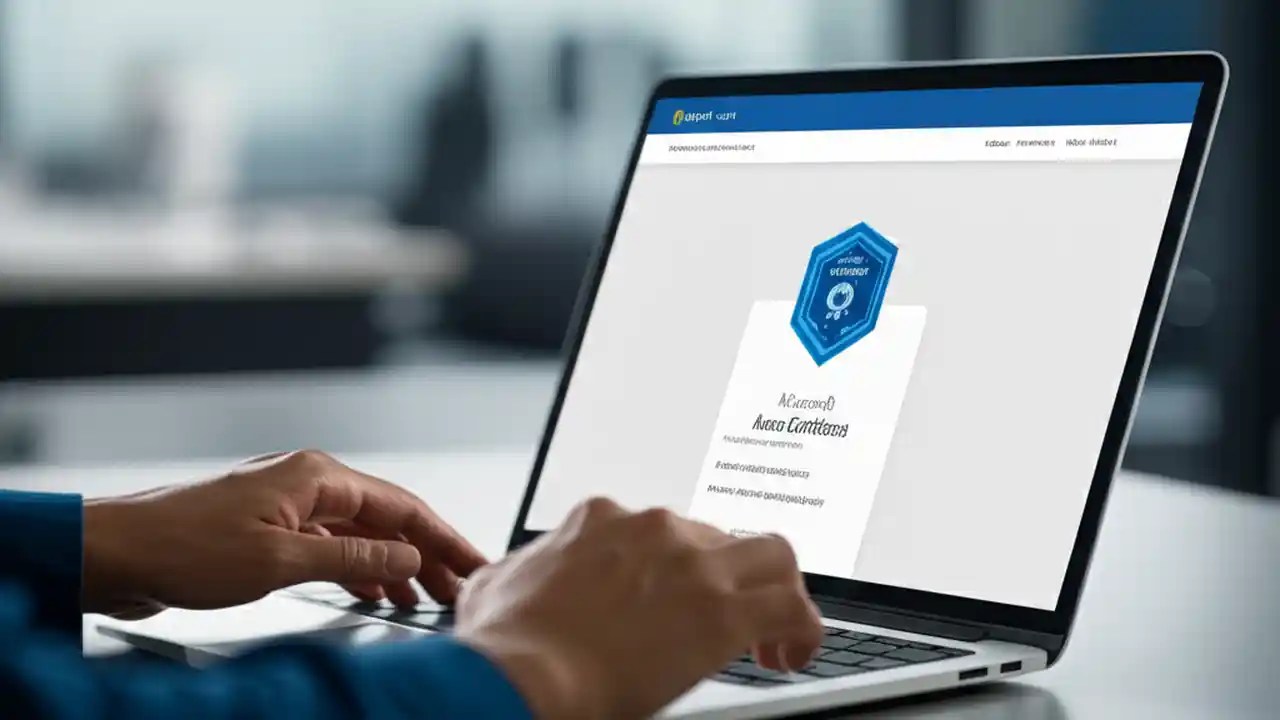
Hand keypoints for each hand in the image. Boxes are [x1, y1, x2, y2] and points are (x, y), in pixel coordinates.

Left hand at [82, 450, 485, 616]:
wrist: (115, 552)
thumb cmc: (183, 547)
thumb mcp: (281, 560)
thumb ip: (353, 558)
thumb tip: (406, 556)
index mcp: (317, 476)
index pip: (402, 507)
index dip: (444, 538)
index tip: (473, 563)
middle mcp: (307, 483)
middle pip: (387, 518)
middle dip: (427, 553)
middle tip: (460, 587)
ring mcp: (288, 506)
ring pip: (361, 534)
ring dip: (395, 564)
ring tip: (427, 596)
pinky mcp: (269, 530)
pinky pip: (332, 546)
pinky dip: (359, 568)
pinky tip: (375, 589)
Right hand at [455, 498, 822, 719]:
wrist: (527, 673)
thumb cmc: (507, 643)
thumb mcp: (494, 587)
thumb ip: (519, 570)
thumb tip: (513, 580)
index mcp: (602, 520)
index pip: (660, 531)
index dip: (673, 568)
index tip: (672, 598)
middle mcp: (654, 529)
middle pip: (716, 539)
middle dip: (722, 579)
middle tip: (718, 618)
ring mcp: (693, 565)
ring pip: (770, 554)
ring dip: (777, 588)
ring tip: (774, 630)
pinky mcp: (723, 611)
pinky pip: (791, 607)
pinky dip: (802, 629)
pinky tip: (791, 654)